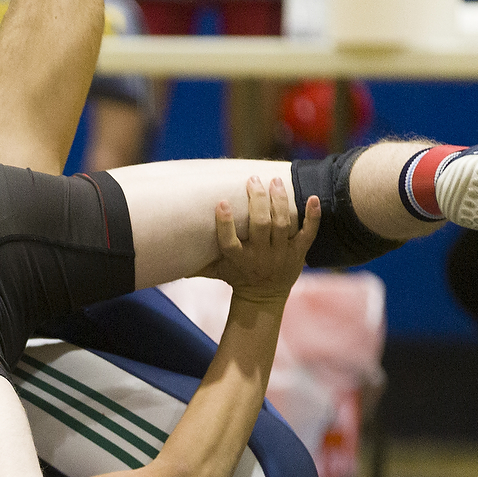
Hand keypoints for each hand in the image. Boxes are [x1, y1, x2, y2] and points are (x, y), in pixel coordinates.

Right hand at [200, 178, 320, 304]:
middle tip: (252, 180)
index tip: (220, 202)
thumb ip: (195, 262)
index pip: (229, 241)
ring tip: (274, 181)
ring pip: (281, 225)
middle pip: (260, 226)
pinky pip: (308, 234)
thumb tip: (164, 256)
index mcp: (238, 260)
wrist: (264, 296)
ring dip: (279, 201)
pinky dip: (312, 216)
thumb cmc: (235, 276)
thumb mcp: (215, 270)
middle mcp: (260, 256)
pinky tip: (312, 197)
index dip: (225, 223)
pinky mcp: (298, 253)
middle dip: (256, 201)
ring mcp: (281, 254)